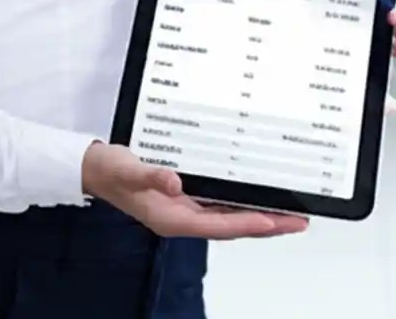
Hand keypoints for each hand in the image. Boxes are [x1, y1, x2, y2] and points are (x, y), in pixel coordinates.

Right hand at [82, 143, 309, 239]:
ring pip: (231, 218)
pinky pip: (222, 207)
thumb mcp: (128, 170)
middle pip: (233, 226)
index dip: (246, 224)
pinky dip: (244, 204)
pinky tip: (258, 198)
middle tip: (298, 221)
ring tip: (290, 214)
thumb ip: (150, 176)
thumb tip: (175, 183)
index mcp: (172, 218)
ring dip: (261, 216)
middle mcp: (183, 218)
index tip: (272, 220)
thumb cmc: (111, 171)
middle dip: (267, 224)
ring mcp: (187, 210)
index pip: (218, 225)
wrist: (97, 169)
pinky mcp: (187, 199)